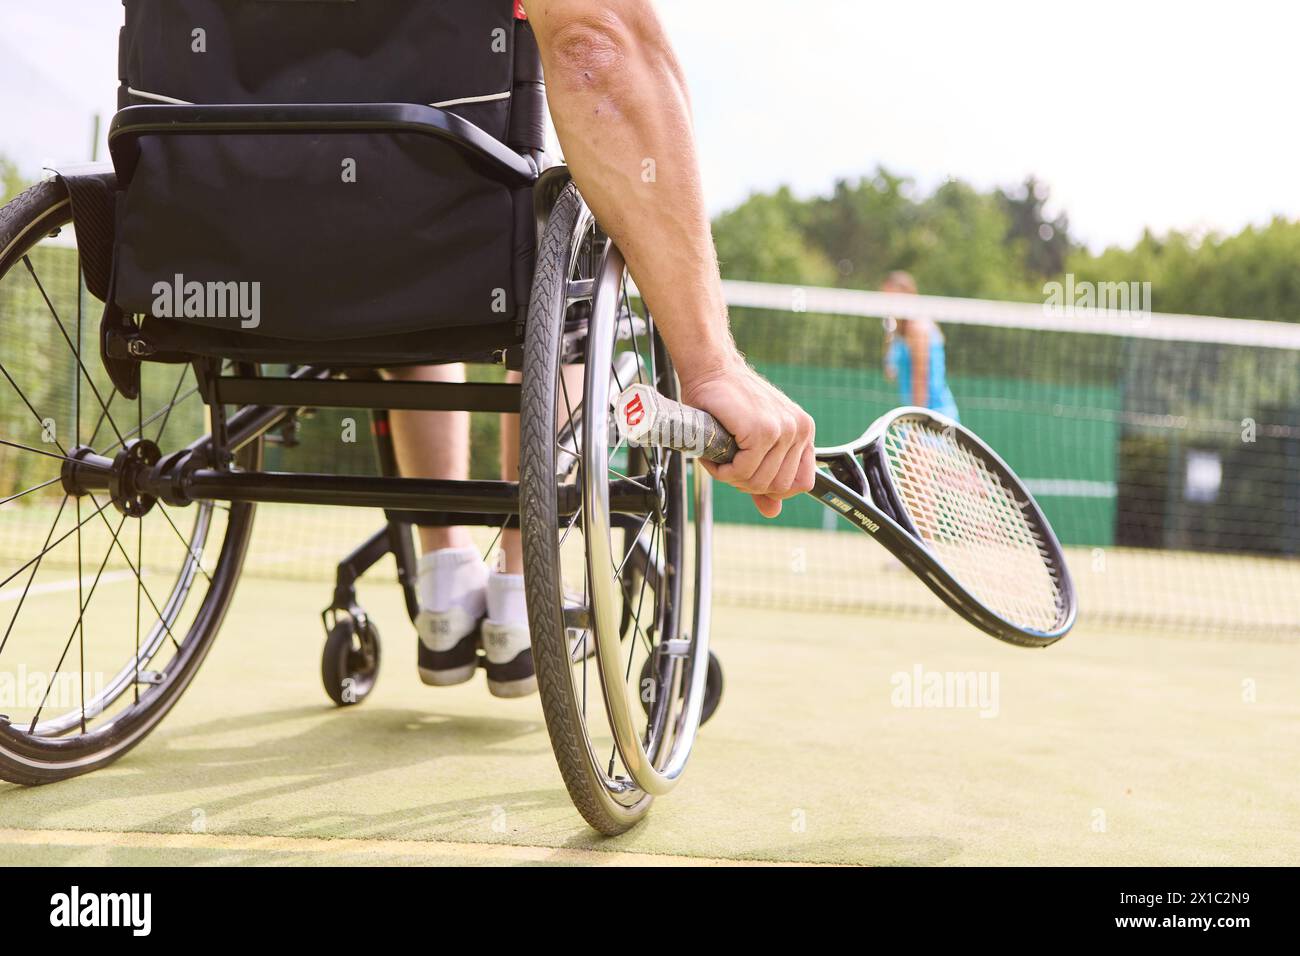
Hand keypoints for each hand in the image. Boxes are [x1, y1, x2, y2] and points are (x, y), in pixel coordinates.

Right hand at [680, 361, 815, 517]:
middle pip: (778, 487)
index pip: (802, 483)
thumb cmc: (726, 403)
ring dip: (730, 477)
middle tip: (725, 465)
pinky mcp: (763, 430)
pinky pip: (743, 471)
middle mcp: (800, 429)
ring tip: (717, 457)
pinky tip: (713, 454)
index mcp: (803, 431)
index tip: (749, 476)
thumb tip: (773, 512)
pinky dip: (721, 470)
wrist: (710, 370)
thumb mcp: (751, 442)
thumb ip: (764, 476)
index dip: (773, 489)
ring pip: (759, 482)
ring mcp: (784, 429)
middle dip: (746, 484)